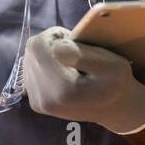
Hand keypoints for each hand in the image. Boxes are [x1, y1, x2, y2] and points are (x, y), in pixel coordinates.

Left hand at [23, 26, 144, 134]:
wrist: (112, 109)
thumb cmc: (115, 83)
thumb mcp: (111, 65)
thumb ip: (81, 54)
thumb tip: (55, 47)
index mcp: (63, 89)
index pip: (41, 45)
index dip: (57, 35)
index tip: (75, 42)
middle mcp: (45, 98)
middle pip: (32, 49)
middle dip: (50, 42)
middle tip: (72, 49)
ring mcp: (38, 102)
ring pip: (29, 58)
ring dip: (47, 53)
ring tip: (67, 61)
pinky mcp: (35, 102)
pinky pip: (30, 70)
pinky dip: (43, 64)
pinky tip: (60, 71)